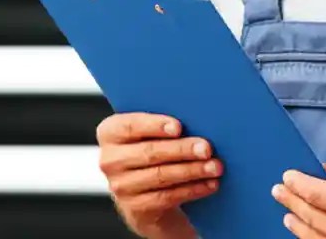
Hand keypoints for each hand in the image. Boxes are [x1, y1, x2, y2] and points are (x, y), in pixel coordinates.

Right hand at [96, 112, 222, 238]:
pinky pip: (168, 197)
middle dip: (182, 150)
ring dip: (192, 171)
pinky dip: (192, 189)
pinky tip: (209, 183)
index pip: (130, 126)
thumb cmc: (152, 149)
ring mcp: (121, 186)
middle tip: (206, 148)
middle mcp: (110, 160)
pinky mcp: (135, 207)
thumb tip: (197, 117)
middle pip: (149, 152)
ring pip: (161, 176)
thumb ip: (162, 124)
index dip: (154, 126)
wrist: (144, 192)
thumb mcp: (148, 133)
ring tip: (215, 167)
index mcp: (110, 133)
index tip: (178, 127)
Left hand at [272, 163, 325, 237]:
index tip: (287, 177)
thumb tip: (323, 169)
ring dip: (297, 224)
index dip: (298, 184)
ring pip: (313, 237)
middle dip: (292, 201)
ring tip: (287, 214)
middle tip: (278, 191)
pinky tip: (305, 232)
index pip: (317, 194)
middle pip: (310, 216)